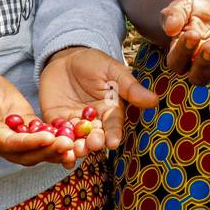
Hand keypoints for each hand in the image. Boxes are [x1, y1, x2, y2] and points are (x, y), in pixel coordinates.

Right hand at [0, 66, 82, 168]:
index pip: (11, 145)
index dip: (30, 143)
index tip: (48, 138)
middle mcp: (2, 142)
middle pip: (28, 154)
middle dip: (48, 151)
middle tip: (69, 145)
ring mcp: (15, 134)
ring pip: (37, 149)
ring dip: (55, 149)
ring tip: (75, 146)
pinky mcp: (25, 124)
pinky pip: (42, 134)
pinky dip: (56, 137)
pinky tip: (74, 135)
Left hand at [39, 47, 160, 160]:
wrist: (65, 58)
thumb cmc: (93, 62)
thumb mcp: (112, 71)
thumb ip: (130, 87)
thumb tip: (154, 100)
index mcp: (110, 110)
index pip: (113, 125)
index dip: (113, 134)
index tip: (113, 142)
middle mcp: (94, 121)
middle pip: (95, 136)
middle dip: (94, 142)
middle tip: (93, 145)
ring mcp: (74, 123)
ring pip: (76, 140)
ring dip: (76, 148)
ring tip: (75, 151)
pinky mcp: (55, 122)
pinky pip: (56, 136)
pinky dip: (57, 145)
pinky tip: (57, 151)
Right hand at [160, 0, 209, 84]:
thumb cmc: (199, 8)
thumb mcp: (185, 5)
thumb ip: (174, 14)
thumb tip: (170, 28)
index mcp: (181, 53)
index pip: (177, 60)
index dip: (183, 50)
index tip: (192, 34)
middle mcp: (200, 65)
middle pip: (198, 75)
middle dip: (205, 61)